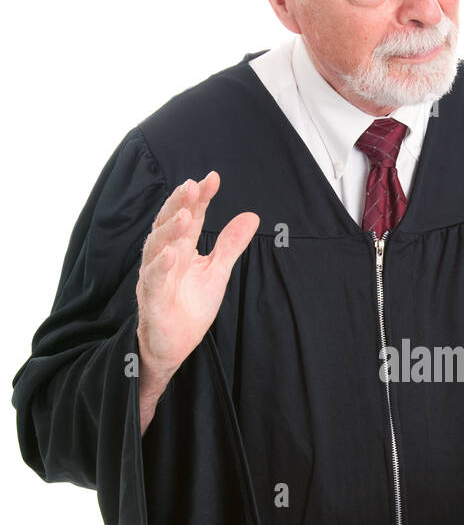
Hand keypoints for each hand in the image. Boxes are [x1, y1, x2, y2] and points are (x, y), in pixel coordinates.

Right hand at [136, 171, 258, 387]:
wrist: (174, 346)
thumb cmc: (190, 308)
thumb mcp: (217, 272)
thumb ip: (230, 245)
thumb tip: (252, 216)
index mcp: (182, 249)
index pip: (190, 217)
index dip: (199, 198)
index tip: (212, 178)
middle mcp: (165, 257)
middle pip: (169, 224)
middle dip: (179, 204)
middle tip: (192, 185)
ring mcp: (155, 277)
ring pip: (156, 247)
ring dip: (169, 230)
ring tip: (183, 215)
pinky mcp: (151, 299)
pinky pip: (153, 280)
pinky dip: (160, 266)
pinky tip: (169, 254)